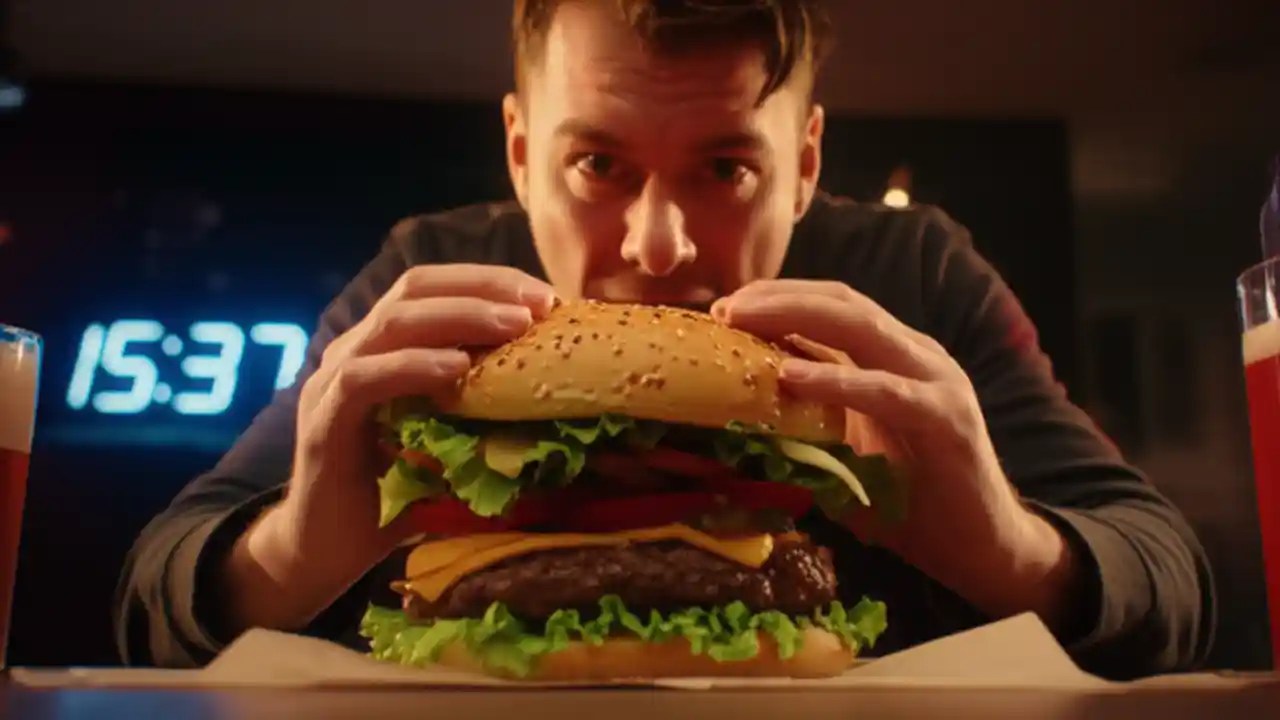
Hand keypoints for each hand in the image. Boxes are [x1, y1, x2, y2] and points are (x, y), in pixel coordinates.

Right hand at [223, 265, 557, 632]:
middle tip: (539, 303)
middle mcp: (355, 351)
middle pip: (416, 289)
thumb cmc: (396, 500)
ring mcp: (334, 382)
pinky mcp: (325, 421)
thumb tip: (563, 401)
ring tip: (513, 325)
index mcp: (384, 347)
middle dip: (483, 288)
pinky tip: (456, 370)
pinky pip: (366, 378)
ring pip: (393, 322)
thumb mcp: (453, 446)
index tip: (547, 296)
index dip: (490, 282)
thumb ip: (487, 414)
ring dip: (459, 317)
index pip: (435, 287)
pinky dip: (414, 366)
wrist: (326, 553)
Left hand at [713, 280, 1079, 629]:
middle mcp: (917, 357)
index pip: (833, 306)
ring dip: (797, 319)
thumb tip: (735, 414)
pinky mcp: (946, 419)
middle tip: (726, 307)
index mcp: (893, 357)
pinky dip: (835, 380)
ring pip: (863, 330)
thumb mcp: (846, 451)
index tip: (724, 308)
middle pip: (843, 304)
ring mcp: (936, 382)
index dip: (779, 298)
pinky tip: (791, 377)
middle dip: (780, 297)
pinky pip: (884, 391)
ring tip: (745, 322)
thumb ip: (807, 421)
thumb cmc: (908, 503)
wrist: (980, 548)